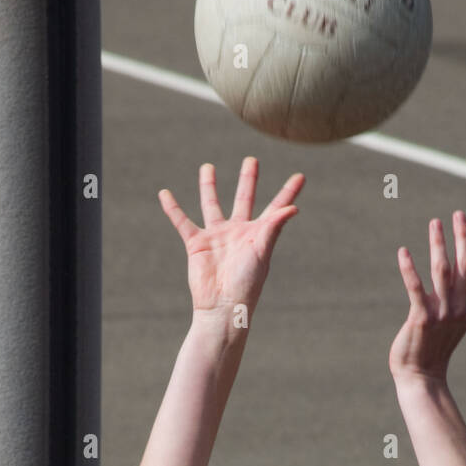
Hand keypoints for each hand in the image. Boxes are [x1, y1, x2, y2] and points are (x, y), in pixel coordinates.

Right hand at [159, 157, 303, 320]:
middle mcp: (238, 231)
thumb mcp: (262, 251)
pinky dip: (172, 209)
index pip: (276, 207)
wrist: (222, 305)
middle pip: (244, 198)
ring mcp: (216, 236)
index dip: (288, 192)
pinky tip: (164, 194)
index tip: (301, 176)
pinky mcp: (196, 243)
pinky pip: (182, 221)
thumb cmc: (247, 283)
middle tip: (251, 160)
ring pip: (211, 204)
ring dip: (208, 185)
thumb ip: (273, 227)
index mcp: (258, 234)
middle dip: (248, 180)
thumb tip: (293, 208)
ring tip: (207, 167)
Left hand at [389, 212, 465, 384]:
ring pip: (442, 270)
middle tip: (456, 213)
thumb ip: (456, 300)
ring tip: (435, 222)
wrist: (423, 376)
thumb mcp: (451, 322)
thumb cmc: (434, 348)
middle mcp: (460, 308)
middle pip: (464, 264)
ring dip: (438, 243)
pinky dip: (409, 268)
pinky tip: (402, 251)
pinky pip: (415, 287)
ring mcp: (442, 314)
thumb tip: (453, 274)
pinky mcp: (421, 319)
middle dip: (461, 236)